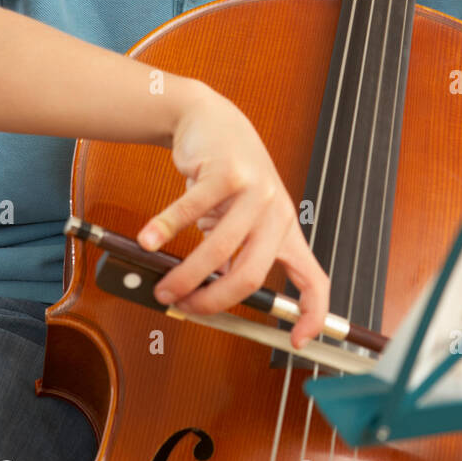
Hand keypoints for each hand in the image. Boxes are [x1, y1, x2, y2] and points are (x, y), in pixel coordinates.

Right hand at [136, 84, 328, 349]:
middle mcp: (276, 212)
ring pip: (219, 249)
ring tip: (162, 286)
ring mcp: (254, 191)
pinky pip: (191, 211)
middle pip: (252, 276)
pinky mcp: (226, 172)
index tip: (299, 341)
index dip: (312, 314)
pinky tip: (148, 241)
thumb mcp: (240, 218)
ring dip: (185, 275)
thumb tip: (208, 298)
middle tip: (185, 308)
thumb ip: (233, 255)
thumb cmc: (225, 177)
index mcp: (285, 229)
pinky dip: (165, 229)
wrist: (212, 120)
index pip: (313, 279)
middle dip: (214, 302)